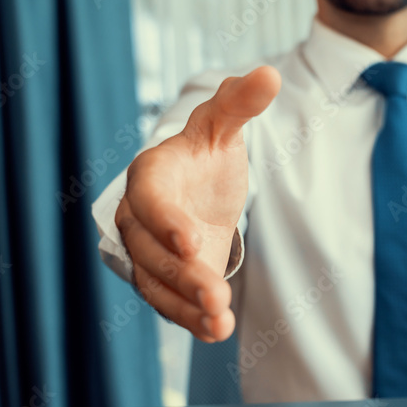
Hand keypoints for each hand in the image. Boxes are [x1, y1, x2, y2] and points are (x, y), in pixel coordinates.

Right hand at [114, 66, 281, 342]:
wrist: (196, 188)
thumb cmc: (205, 153)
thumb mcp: (223, 125)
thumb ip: (240, 103)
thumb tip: (269, 75)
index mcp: (150, 175)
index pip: (149, 199)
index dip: (165, 220)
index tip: (190, 241)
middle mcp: (137, 218)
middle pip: (151, 251)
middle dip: (183, 275)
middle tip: (216, 294)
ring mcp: (147, 253)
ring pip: (157, 284)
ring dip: (187, 306)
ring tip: (220, 322)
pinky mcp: (162, 280)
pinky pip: (169, 304)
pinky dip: (191, 320)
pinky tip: (218, 331)